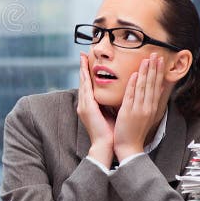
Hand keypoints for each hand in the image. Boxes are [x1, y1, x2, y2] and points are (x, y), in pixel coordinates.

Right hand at [76, 53, 114, 167]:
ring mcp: (84, 105)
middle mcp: (84, 104)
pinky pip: (86, 89)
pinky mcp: (87, 108)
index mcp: (89, 106)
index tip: (87, 62)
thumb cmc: (109, 132)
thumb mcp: (109, 114)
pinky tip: (87, 70)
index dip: (87, 73)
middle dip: (82, 68)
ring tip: (83, 58)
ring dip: (83, 70)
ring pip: (83, 83)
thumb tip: (117, 95)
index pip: (87, 86)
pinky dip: (86, 78)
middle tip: (82, 54)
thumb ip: (109, 104)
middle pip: (82, 81)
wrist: (105, 146)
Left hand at [113, 53, 165, 161]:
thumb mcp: (146, 114)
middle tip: (156, 54)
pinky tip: (134, 75)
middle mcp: (148, 107)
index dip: (158, 72)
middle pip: (152, 84)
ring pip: (143, 88)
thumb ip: (150, 101)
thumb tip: (157, 89)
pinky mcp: (129, 113)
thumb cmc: (135, 130)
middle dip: (154, 68)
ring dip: (145, 73)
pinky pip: (131, 96)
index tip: (160, 60)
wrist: (129, 147)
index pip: (157, 86)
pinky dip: (133, 85)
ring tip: (147, 59)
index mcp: (152, 107)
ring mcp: (139, 109)